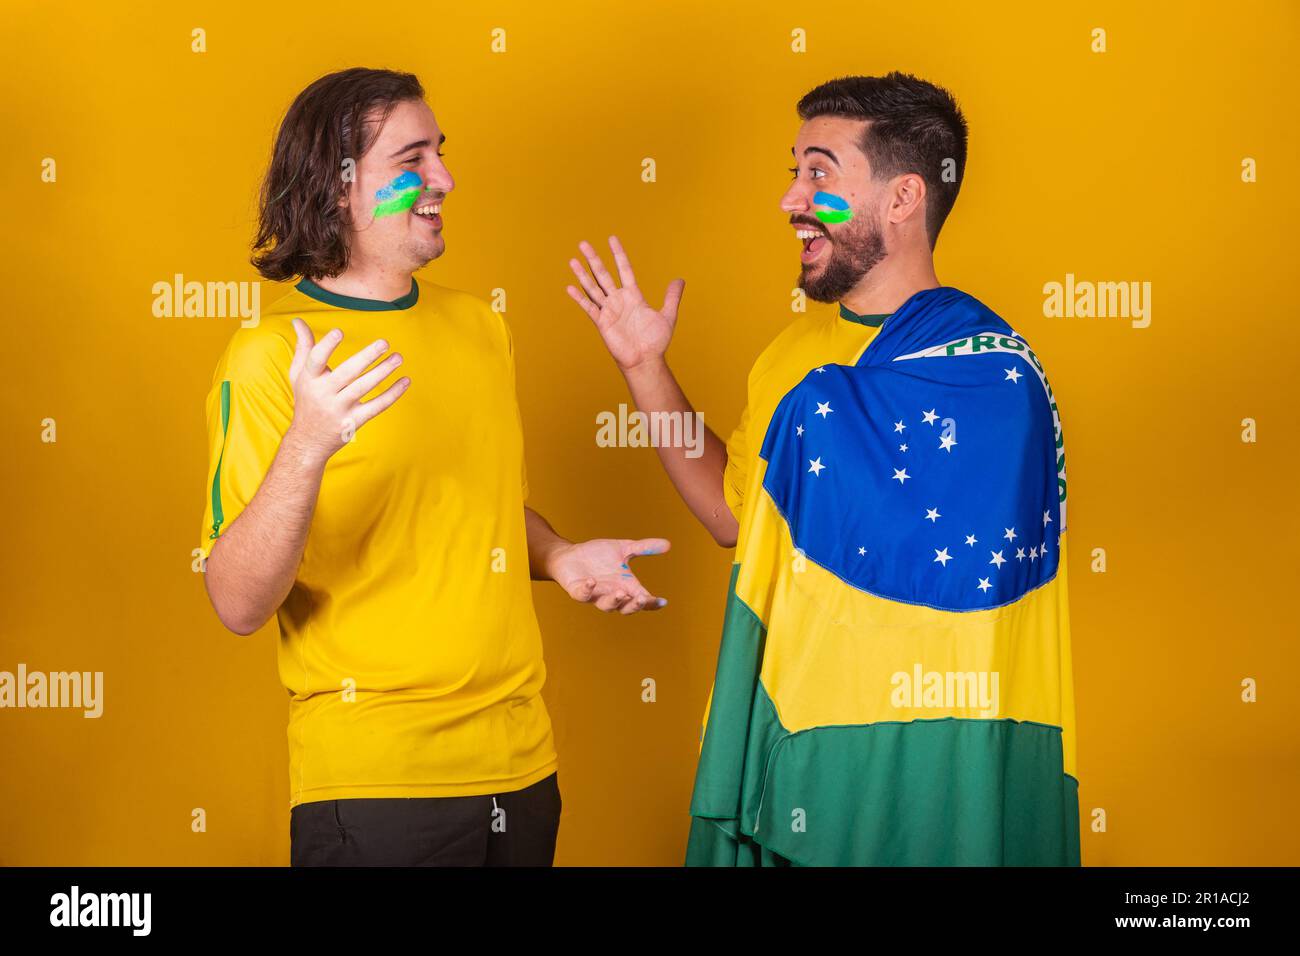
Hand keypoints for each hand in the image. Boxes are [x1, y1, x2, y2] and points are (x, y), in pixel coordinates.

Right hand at [285, 318, 409, 465]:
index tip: (339, 331)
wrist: (308, 440)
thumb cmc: (306, 400)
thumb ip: (303, 347)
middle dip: (366, 357)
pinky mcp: (354, 422)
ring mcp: (339, 409)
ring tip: (398, 357)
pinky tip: (405, 381)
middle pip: (347, 373)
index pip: (316, 360)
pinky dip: (392, 394)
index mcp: (309, 379)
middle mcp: (323, 394)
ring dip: (383, 372)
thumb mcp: (299, 374)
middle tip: (384, 343)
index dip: (327, 346)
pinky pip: (376, 406)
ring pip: (363, 388)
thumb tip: (298, 320)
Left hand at [548, 536, 670, 613]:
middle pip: (626, 608)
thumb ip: (643, 548)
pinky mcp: (577, 592)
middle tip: (642, 598)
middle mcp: (611, 594)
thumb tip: (668, 544)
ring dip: (614, 601)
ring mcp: (595, 595)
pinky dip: (588, 589)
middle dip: (634, 605)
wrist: (570, 555)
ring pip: (606, 606)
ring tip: (620, 592)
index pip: (641, 599)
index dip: (651, 603)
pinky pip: (583, 595)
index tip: (662, 601)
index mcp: (625, 586)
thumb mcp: (623, 548)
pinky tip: (591, 581)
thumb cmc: (597, 555)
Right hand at [566, 236, 684, 372]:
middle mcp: (618, 300)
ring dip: (582, 274)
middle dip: (594, 259)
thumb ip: (672, 297)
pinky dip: (579, 298)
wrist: (646, 360)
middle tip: (584, 243)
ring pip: (593, 288)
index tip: (612, 238)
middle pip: (603, 274)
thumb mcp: (668, 315)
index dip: (618, 254)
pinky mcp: (602, 323)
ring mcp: (609, 311)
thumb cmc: (656, 341)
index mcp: (633, 296)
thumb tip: (680, 280)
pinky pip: (589, 308)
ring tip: (572, 260)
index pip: (624, 269)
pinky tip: (570, 288)